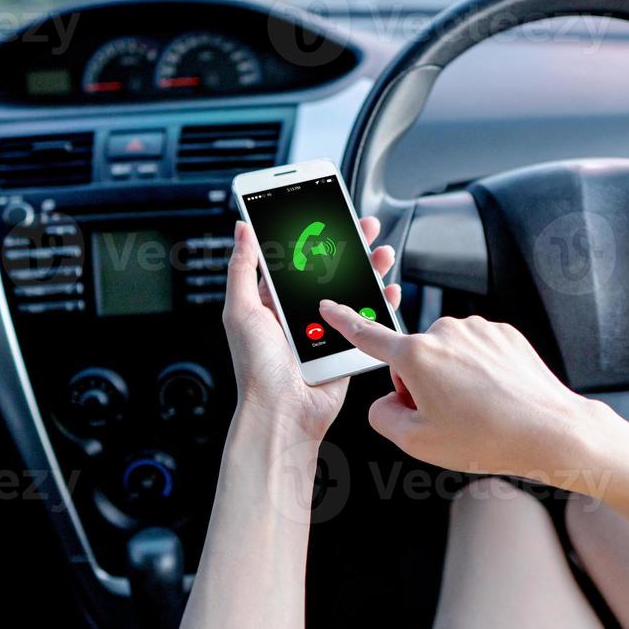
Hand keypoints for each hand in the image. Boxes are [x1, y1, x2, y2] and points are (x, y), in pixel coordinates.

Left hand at [223, 217, 401, 438]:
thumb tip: (242, 229)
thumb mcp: (241, 311)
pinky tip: (388, 289)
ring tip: (381, 252)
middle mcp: (299, 313)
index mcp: (272, 302)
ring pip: (352, 290)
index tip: (327, 215)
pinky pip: (366, 319)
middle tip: (364, 226)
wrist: (283, 413)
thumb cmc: (256, 369)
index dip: (312, 236)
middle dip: (349, 246)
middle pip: (329, 270)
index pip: (295, 259)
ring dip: (369, 269)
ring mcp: (325, 329)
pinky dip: (381, 302)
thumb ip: (242, 268)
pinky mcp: (346, 346)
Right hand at [317, 304, 610, 478]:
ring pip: (446, 354)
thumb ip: (383, 418)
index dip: (344, 321)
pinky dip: (478, 371)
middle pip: (413, 358)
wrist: (550, 430)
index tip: (329, 305)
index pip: (368, 336)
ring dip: (450, 377)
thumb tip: (385, 402)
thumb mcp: (418, 443)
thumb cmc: (487, 439)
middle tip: (446, 418)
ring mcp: (477, 328)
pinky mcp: (503, 332)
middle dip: (420, 384)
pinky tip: (494, 396)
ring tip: (477, 410)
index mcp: (416, 356)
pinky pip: (476, 350)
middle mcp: (445, 332)